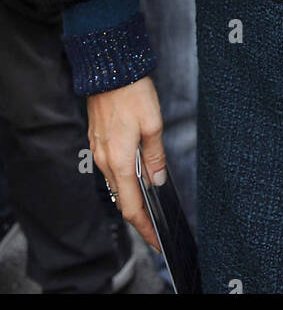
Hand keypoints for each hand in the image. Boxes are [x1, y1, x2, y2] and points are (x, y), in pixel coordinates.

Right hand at [87, 75, 165, 252]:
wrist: (109, 70)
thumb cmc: (132, 93)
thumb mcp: (153, 125)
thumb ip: (155, 157)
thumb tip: (157, 181)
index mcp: (119, 161)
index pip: (130, 206)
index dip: (144, 226)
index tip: (156, 239)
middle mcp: (105, 160)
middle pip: (122, 198)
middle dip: (140, 215)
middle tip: (157, 225)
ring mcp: (99, 151)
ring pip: (116, 183)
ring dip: (132, 195)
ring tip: (151, 202)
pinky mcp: (98, 141)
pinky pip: (111, 168)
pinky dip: (124, 178)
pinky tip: (137, 174)